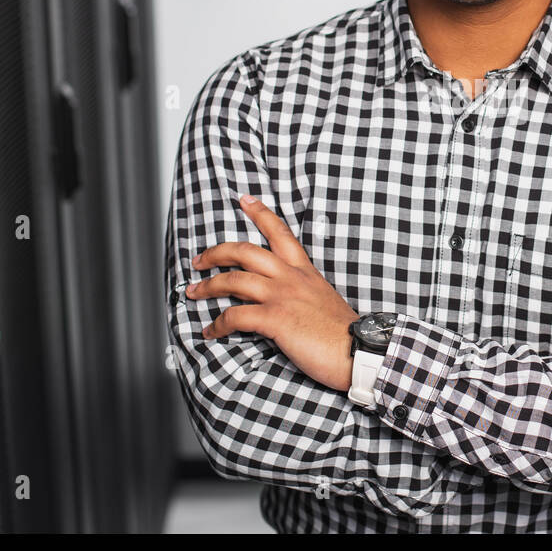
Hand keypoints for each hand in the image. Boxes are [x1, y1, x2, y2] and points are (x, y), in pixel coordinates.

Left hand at [186, 195, 358, 391]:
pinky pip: (235, 316)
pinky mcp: (275, 319)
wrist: (358, 350)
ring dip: (208, 286)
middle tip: (199, 259)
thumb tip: (286, 301)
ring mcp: (282, 296)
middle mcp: (291, 278)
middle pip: (245, 251)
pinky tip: (209, 331)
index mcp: (304, 272)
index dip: (260, 213)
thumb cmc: (342, 333)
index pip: (280, 233)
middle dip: (216, 252)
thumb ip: (303, 294)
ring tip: (193, 292)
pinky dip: (217, 324)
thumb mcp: (323, 300)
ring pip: (234, 279)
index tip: (245, 200)